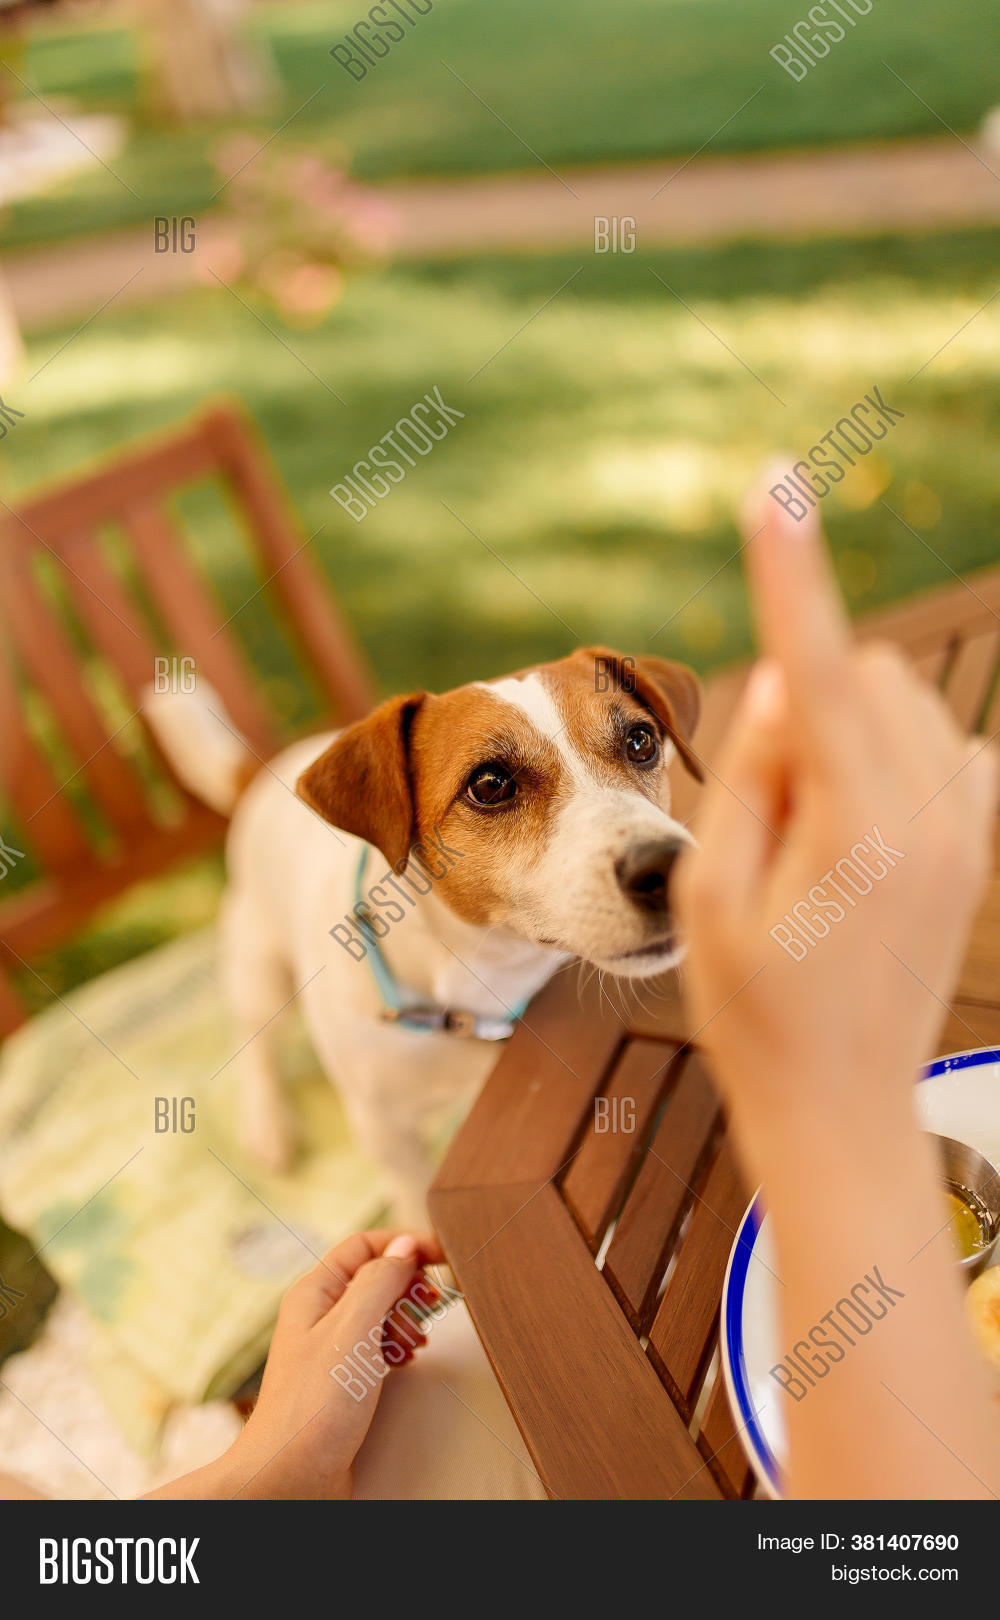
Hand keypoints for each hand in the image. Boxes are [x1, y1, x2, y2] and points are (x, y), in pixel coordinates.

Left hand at [149, 1229, 443, 1499]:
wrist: (291, 1476)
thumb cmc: (313, 1408)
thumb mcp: (353, 1331)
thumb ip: (380, 1281)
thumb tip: (406, 1246)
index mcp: (315, 1292)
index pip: (365, 1245)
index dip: (405, 1244)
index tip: (442, 1256)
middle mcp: (320, 1314)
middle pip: (374, 1275)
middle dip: (409, 1283)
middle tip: (433, 1302)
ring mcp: (331, 1347)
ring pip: (379, 1310)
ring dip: (406, 1315)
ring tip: (420, 1337)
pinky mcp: (342, 1378)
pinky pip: (378, 1343)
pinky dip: (399, 1342)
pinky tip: (410, 1357)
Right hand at [674, 476, 997, 1162]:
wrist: (841, 1107)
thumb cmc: (755, 1016)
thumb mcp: (705, 900)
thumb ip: (747, 778)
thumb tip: (781, 685)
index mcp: (856, 829)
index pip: (815, 667)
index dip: (787, 572)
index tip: (774, 484)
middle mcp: (931, 816)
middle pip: (860, 673)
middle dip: (801, 706)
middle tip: (766, 818)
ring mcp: (966, 830)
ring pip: (900, 702)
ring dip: (843, 731)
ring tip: (810, 842)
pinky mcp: (976, 846)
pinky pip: (941, 744)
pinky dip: (890, 756)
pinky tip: (860, 833)